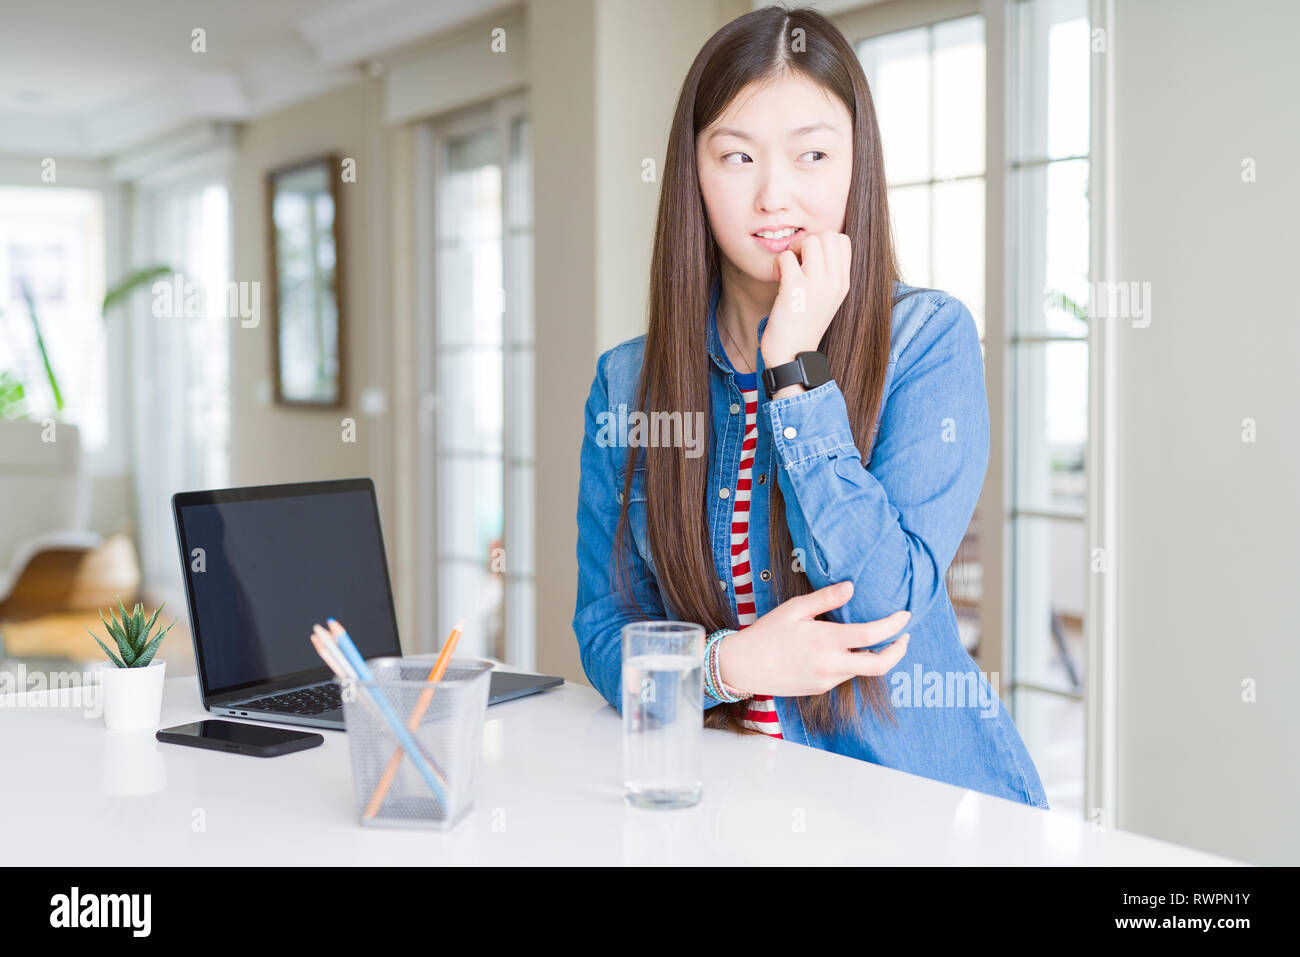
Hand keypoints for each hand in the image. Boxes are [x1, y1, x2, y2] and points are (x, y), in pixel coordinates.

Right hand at [716, 580, 910, 697]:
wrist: (743, 666)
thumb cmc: (766, 633)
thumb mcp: (794, 608)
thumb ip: (826, 598)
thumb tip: (852, 587)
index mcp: (825, 641)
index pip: (872, 634)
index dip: (894, 625)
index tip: (905, 615)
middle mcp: (830, 665)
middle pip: (880, 665)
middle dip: (899, 651)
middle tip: (905, 637)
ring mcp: (826, 680)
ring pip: (861, 670)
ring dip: (874, 656)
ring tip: (876, 639)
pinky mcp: (820, 689)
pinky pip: (844, 676)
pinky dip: (853, 663)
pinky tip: (845, 650)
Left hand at [760, 229, 850, 369]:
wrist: (792, 355)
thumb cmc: (803, 326)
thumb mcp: (826, 299)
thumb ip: (826, 275)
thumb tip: (812, 247)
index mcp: (843, 282)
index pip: (842, 240)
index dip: (822, 242)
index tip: (809, 261)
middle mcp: (834, 281)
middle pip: (827, 235)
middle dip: (806, 242)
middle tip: (796, 262)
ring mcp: (816, 284)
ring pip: (809, 240)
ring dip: (792, 250)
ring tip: (787, 270)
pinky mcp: (795, 289)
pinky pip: (786, 257)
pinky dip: (778, 264)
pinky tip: (778, 280)